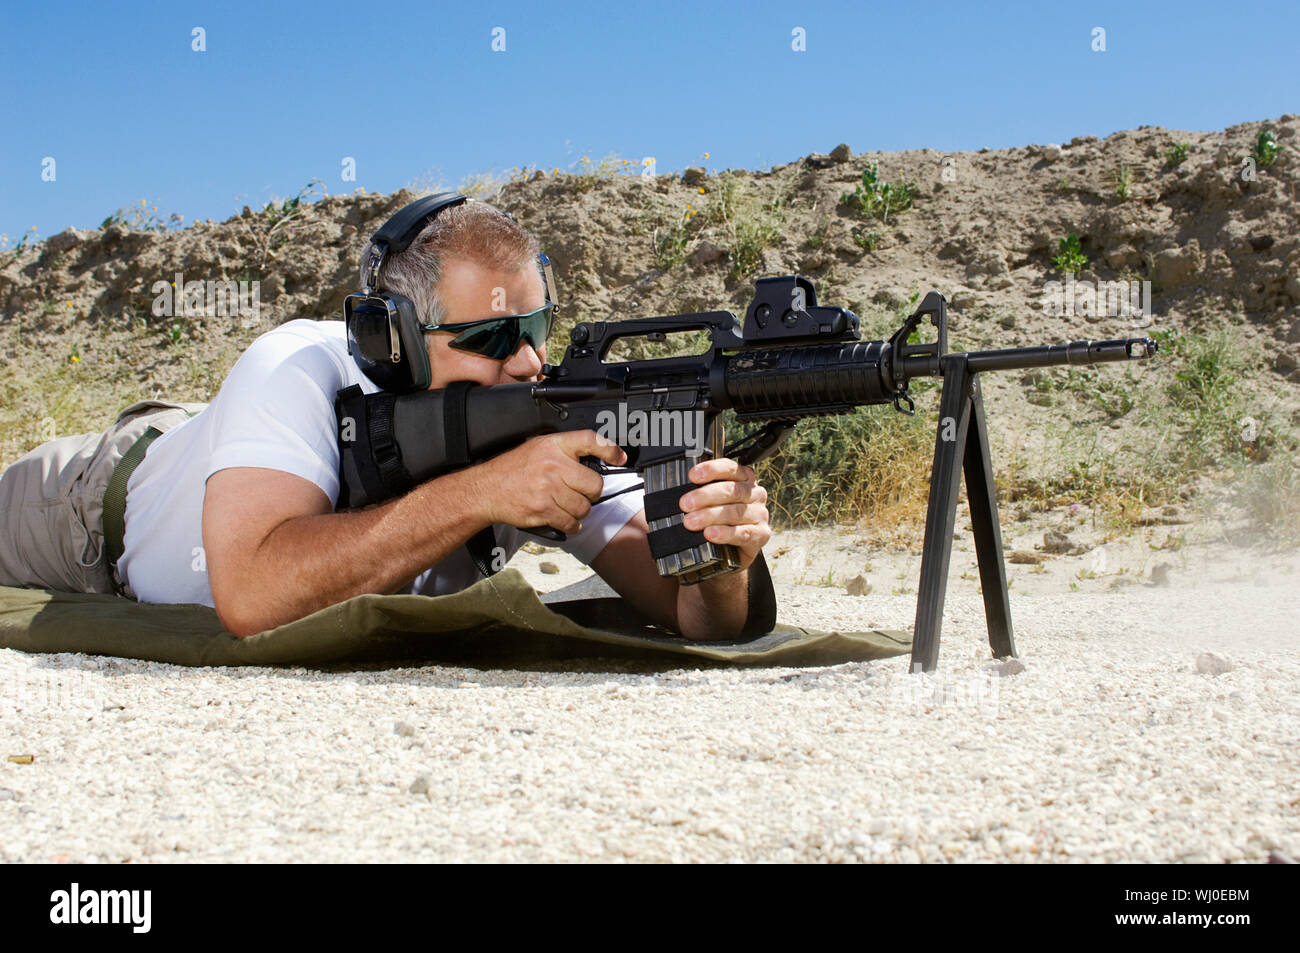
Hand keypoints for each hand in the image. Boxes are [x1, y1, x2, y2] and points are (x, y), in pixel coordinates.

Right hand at [479, 430, 625, 533]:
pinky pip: (571, 522)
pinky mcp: (543, 510)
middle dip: (590, 492)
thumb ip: (565, 451)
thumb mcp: (538, 448)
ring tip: (566, 505)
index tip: (619, 457)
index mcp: (553, 445)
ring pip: (584, 507)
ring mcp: (548, 488)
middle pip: (594, 483)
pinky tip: (562, 519)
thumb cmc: (513, 470)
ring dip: (579, 511)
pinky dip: (570, 525)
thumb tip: (597, 459)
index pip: (590, 441)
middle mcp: (553, 465)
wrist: (487, 489)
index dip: (609, 449)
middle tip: (579, 492)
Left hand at [676, 457, 771, 568]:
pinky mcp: (762, 534)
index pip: (730, 468)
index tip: (692, 476)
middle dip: (704, 496)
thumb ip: (698, 493)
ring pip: (735, 512)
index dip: (711, 470)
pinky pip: (744, 533)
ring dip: (710, 516)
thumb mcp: (708, 504)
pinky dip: (725, 534)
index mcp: (743, 479)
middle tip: (684, 505)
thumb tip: (675, 490)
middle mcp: (754, 493)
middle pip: (731, 490)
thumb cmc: (717, 522)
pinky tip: (711, 534)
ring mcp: (760, 514)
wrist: (728, 554)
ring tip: (691, 522)